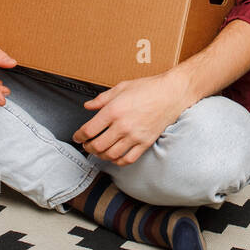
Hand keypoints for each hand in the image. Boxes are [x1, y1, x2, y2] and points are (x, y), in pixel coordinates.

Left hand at [74, 70, 191, 165]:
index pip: (89, 130)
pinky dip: (117, 161)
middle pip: (97, 145)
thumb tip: (87, 106)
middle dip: (88, 147)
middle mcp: (122, 126)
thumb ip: (102, 99)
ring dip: (100, 155)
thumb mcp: (121, 88)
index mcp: (114, 110)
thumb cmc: (148, 88)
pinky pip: (128, 159)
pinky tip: (114, 156)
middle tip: (86, 145)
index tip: (77, 137)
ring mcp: (135, 136)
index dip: (79, 136)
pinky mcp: (145, 143)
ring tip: (98, 151)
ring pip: (110, 155)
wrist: (171, 93)